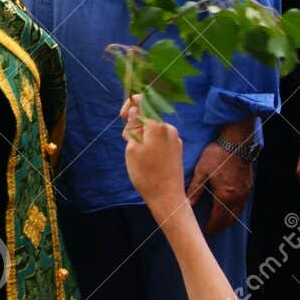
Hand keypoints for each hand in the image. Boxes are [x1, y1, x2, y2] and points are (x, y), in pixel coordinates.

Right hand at [122, 97, 188, 217]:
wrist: (167, 197)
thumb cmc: (146, 174)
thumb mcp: (132, 148)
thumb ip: (133, 126)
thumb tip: (135, 110)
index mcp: (158, 125)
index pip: (143, 101)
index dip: (130, 105)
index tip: (123, 117)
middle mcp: (169, 128)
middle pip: (147, 115)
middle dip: (134, 124)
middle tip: (128, 143)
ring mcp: (175, 138)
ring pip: (153, 128)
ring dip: (141, 135)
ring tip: (137, 154)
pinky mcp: (176, 148)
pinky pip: (160, 137)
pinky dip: (150, 142)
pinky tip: (147, 158)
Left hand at [187, 136, 253, 234]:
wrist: (237, 143)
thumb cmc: (217, 155)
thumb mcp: (202, 171)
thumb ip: (195, 189)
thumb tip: (186, 203)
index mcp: (224, 196)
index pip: (218, 220)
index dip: (211, 227)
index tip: (204, 231)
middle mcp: (237, 198)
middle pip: (229, 220)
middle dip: (219, 226)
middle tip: (210, 228)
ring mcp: (245, 193)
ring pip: (237, 213)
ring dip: (228, 219)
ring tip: (218, 220)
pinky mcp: (248, 187)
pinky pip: (242, 205)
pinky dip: (234, 210)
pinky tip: (228, 207)